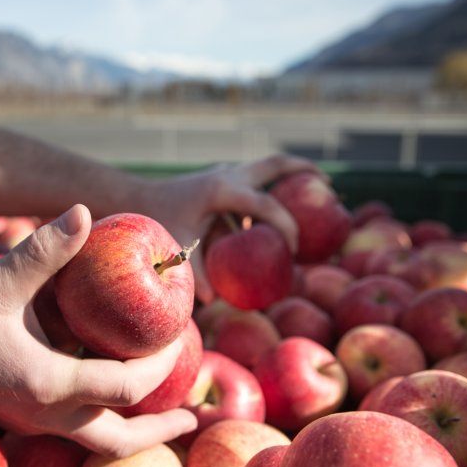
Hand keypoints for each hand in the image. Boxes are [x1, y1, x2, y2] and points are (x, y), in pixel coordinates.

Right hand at [0, 204, 196, 457]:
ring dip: (138, 428)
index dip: (161, 364)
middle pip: (120, 439)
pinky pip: (79, 426)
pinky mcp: (24, 416)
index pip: (125, 387)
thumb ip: (44, 249)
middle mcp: (47, 415)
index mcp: (48, 384)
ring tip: (170, 415)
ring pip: (99, 441)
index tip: (178, 336)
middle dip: (162, 428)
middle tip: (194, 413)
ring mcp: (34, 422)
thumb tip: (85, 211)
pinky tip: (115, 389)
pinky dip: (108, 414)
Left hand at [139, 154, 327, 302]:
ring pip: (267, 167)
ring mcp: (225, 173)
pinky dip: (268, 195)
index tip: (294, 249)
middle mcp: (229, 174)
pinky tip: (274, 218)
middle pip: (277, 164)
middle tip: (329, 186)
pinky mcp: (221, 179)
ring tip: (314, 197)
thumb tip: (212, 302)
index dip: (285, 226)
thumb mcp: (178, 247)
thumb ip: (196, 274)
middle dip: (305, 172)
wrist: (136, 197)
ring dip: (289, 179)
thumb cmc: (157, 221)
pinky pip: (253, 183)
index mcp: (223, 189)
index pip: (266, 205)